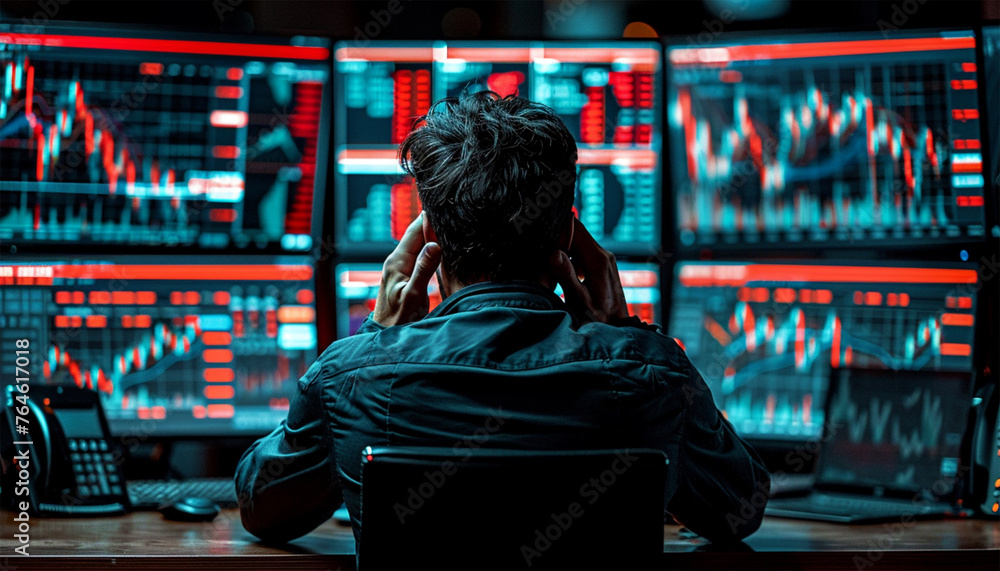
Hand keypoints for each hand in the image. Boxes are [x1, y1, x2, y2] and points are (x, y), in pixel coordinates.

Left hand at [373, 212, 441, 326]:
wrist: (387, 335)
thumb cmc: (398, 319)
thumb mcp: (413, 296)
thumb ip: (423, 270)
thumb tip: (434, 244)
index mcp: (397, 261)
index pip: (415, 230)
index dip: (430, 217)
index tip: (446, 205)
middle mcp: (398, 260)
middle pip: (418, 234)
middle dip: (434, 223)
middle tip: (454, 211)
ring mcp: (402, 266)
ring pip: (420, 243)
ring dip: (434, 235)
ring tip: (452, 224)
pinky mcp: (407, 274)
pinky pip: (421, 254)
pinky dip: (433, 248)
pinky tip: (444, 245)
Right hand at [549, 218, 629, 324]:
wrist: (617, 330)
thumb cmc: (598, 319)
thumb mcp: (579, 300)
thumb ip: (566, 276)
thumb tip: (553, 253)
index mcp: (598, 260)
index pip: (576, 227)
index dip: (557, 230)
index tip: (544, 242)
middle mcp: (604, 255)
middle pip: (577, 234)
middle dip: (559, 240)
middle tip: (544, 256)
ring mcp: (605, 260)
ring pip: (580, 243)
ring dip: (564, 251)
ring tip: (553, 268)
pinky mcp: (603, 266)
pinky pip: (584, 254)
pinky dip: (572, 259)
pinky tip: (564, 275)